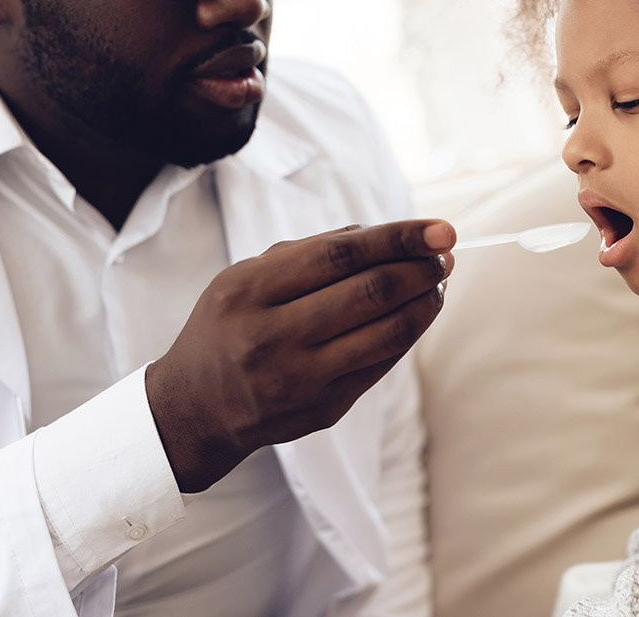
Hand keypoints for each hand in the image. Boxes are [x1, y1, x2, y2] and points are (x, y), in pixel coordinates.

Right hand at [145, 220, 454, 491]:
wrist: (194, 410)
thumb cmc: (230, 326)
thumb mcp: (246, 278)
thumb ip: (312, 251)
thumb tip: (390, 235)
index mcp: (247, 291)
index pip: (339, 256)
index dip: (396, 239)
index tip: (439, 228)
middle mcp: (271, 337)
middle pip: (370, 293)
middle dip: (420, 269)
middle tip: (444, 253)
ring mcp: (300, 379)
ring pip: (387, 332)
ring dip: (425, 301)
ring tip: (438, 280)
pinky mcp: (325, 408)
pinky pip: (383, 363)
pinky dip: (410, 332)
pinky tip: (419, 311)